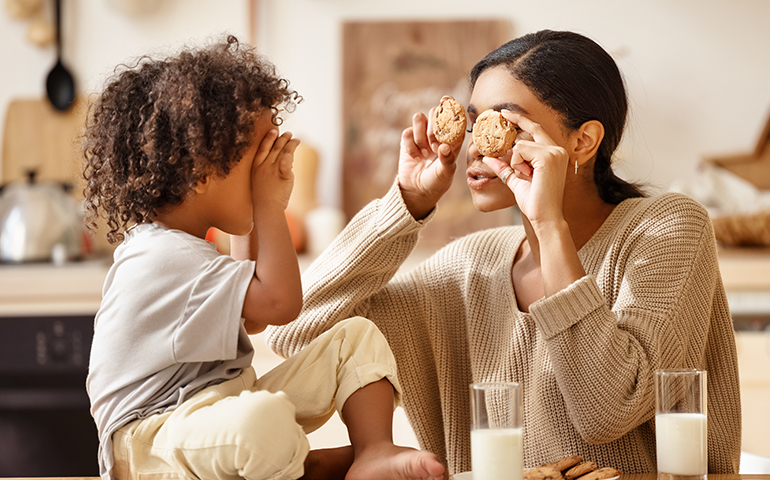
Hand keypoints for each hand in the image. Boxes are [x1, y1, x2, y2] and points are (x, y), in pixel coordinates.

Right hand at [251, 129, 300, 210]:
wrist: (266, 209)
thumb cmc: (263, 198)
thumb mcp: (260, 181)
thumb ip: (267, 170)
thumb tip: (278, 161)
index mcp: (256, 167)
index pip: (263, 148)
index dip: (268, 138)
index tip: (273, 131)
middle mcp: (265, 166)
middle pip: (275, 148)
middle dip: (282, 139)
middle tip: (288, 134)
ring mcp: (274, 170)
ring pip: (283, 152)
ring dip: (290, 144)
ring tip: (295, 139)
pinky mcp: (284, 176)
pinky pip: (288, 162)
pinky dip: (291, 154)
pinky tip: (295, 146)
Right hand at [397, 106, 460, 219]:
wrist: (417, 191)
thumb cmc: (436, 182)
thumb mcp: (446, 173)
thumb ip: (447, 160)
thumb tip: (444, 146)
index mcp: (452, 138)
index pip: (453, 116)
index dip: (450, 106)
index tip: (446, 100)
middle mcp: (437, 133)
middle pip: (434, 112)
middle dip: (433, 128)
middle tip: (434, 147)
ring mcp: (422, 135)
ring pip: (419, 118)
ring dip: (421, 136)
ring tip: (425, 154)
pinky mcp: (408, 140)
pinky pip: (407, 132)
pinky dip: (410, 146)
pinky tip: (416, 158)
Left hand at [482, 111, 569, 226]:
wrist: (545, 217)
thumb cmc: (534, 202)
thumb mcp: (516, 180)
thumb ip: (505, 167)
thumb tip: (488, 157)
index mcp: (555, 153)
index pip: (536, 129)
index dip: (520, 120)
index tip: (505, 113)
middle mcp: (558, 149)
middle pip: (526, 136)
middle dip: (516, 155)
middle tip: (525, 173)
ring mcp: (555, 151)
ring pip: (520, 145)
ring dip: (517, 163)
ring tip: (528, 178)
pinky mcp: (548, 156)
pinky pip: (520, 151)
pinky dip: (518, 164)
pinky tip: (528, 176)